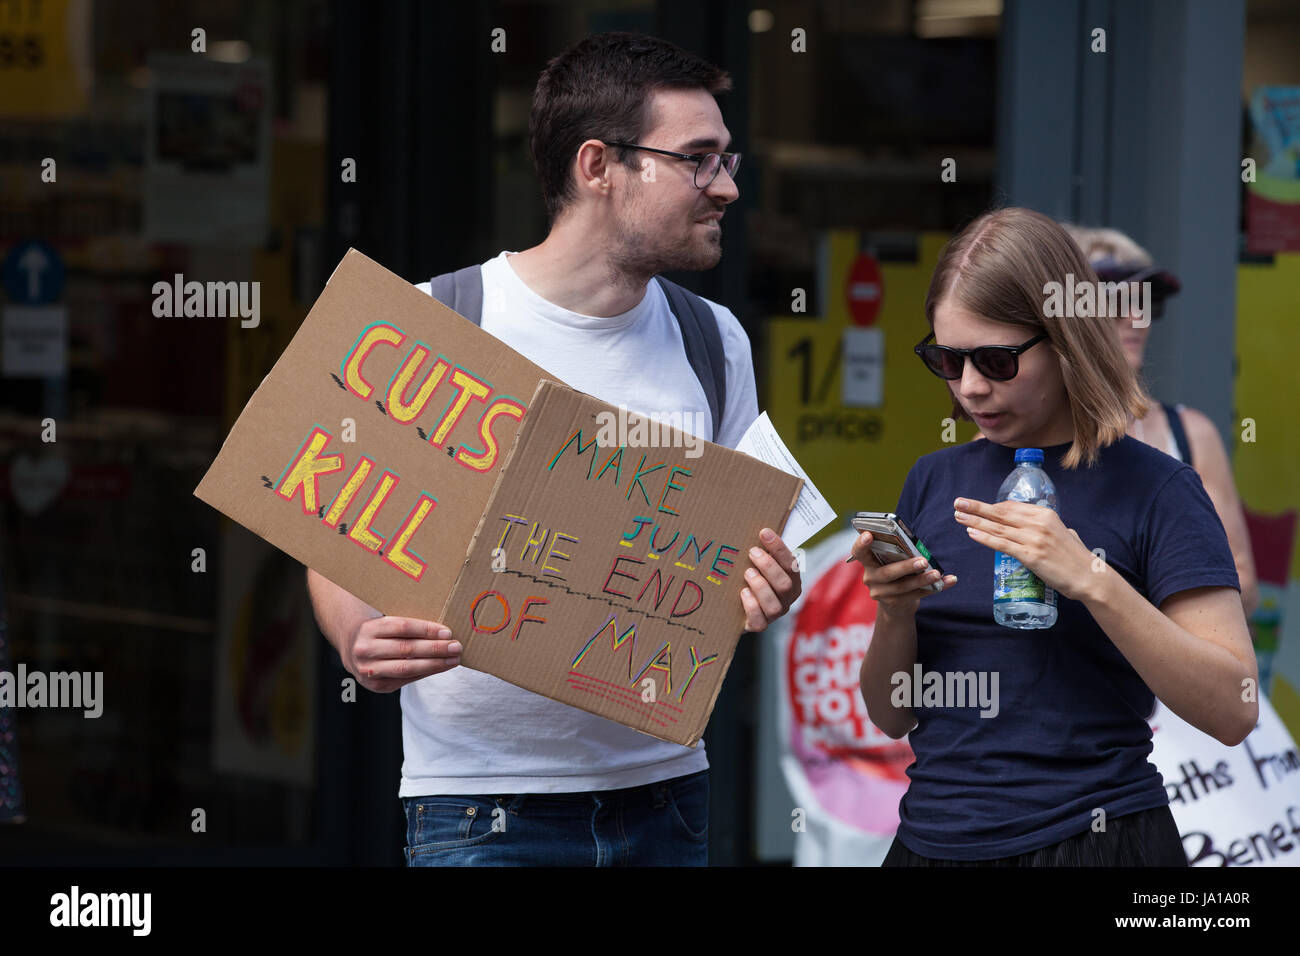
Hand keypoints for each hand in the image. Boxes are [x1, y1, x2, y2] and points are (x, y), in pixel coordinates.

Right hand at [344, 616, 461, 692]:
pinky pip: (406, 679)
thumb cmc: (378, 632)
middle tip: (456, 646)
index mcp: (369, 629)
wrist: (351, 649)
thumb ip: (407, 625)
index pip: (402, 627)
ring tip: (453, 659)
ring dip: (435, 664)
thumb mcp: (385, 621)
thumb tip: (442, 630)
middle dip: (435, 648)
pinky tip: (440, 667)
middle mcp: (365, 650)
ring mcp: (369, 670)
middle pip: (406, 649)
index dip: (426, 629)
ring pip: (407, 667)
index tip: (447, 632)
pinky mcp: (377, 686)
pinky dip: (426, 672)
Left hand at [740, 528, 801, 631]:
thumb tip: (760, 525)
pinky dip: (751, 606)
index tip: (764, 532)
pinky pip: (759, 622)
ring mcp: (775, 614)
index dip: (779, 547)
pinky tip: (742, 592)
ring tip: (747, 572)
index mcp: (792, 579)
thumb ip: (764, 548)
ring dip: (761, 586)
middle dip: (769, 566)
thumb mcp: (760, 561)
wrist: (738, 606)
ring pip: (774, 605)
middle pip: (785, 584)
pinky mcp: (759, 625)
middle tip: (752, 552)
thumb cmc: (753, 575)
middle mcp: (787, 598)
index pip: (791, 563)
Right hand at [848, 531, 957, 615]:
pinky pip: (916, 595)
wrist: (895, 603)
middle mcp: (871, 578)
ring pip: (903, 587)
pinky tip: (949, 581)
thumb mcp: (891, 561)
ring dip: (922, 580)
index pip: (858, 552)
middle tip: (923, 561)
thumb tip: (918, 549)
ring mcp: (881, 593)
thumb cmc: (896, 571)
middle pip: (887, 573)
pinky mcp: (896, 604)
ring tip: (937, 573)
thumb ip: (898, 553)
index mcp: (868, 562)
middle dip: (906, 567)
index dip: (861, 544)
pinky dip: (934, 588)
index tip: (868, 535)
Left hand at [953, 497, 1095, 599]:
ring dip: (975, 521)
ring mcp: (1034, 539)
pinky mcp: (1031, 556)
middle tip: (957, 503)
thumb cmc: (1076, 557)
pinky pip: (1002, 544)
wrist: (1089, 577)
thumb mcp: (1063, 532)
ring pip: (997, 528)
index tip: (975, 504)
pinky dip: (985, 538)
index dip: (990, 506)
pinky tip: (971, 532)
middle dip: (976, 507)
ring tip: (958, 516)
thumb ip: (1046, 527)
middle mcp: (1038, 523)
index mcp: (1045, 514)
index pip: (1011, 506)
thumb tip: (1033, 525)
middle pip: (1000, 513)